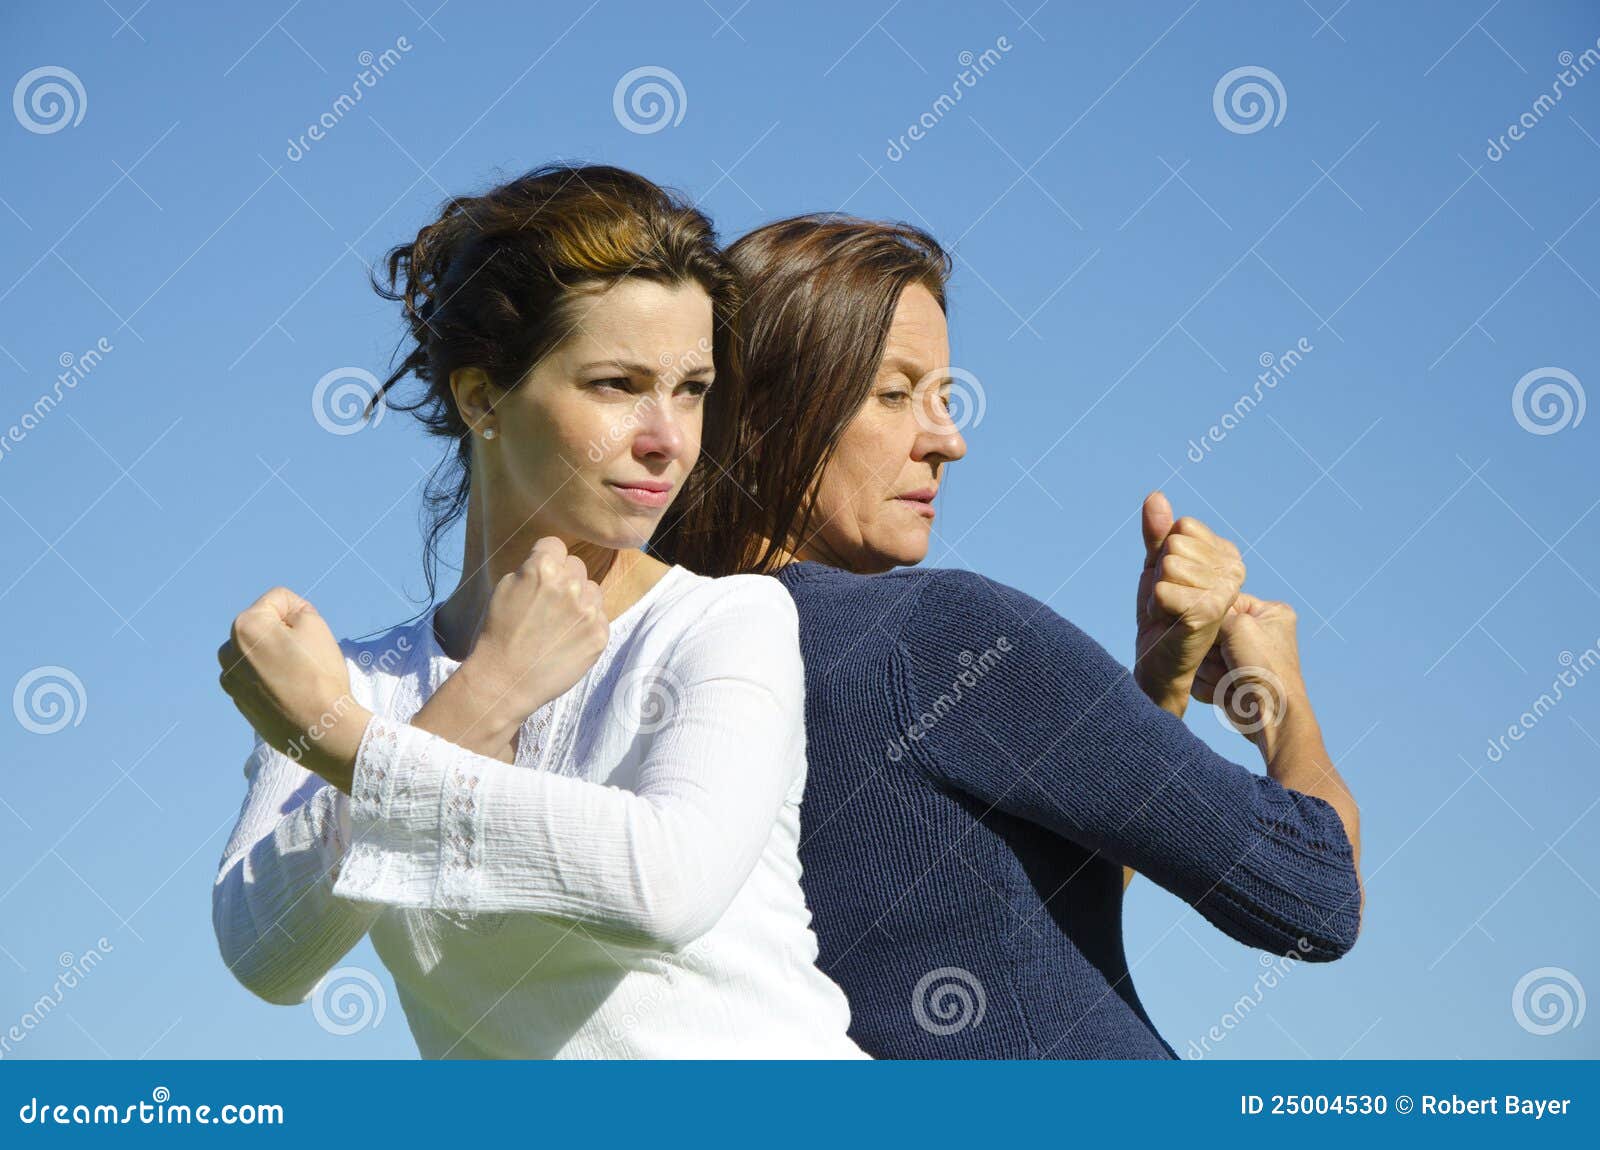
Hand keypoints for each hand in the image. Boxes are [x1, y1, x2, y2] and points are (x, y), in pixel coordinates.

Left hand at [217, 587, 369, 785]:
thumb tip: (281, 620)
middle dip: (283, 634)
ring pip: (256, 652)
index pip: (278, 600)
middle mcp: (228, 651)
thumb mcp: (316, 626)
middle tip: (305, 657)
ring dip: (273, 655)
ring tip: (296, 676)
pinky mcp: (238, 700)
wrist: (320, 729)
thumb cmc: (320, 675)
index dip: (302, 611)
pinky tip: (289, 693)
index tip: (312, 636)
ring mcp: (230, 678)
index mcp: (245, 626)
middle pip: (263, 626)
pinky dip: (269, 678)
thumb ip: (295, 610)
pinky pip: (254, 677)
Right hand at [457, 537, 609, 724]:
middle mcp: (569, 585)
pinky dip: (587, 625)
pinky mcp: (599, 634)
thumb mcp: (505, 588)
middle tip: (548, 603)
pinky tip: (567, 639)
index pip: (555, 545)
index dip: (545, 559)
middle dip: (564, 579)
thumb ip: (531, 569)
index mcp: (542, 568)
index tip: (540, 576)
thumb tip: (550, 561)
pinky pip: (599, 616)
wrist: (505, 680)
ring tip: (558, 623)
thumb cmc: (499, 634)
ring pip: (592, 589)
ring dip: (579, 600)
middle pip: (577, 566)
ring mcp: (587, 610)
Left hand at [1133, 491, 1245, 712]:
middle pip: (1174, 544)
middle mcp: (1234, 570)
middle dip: (1160, 573)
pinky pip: (1162, 589)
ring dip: (1158, 591)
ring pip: (1168, 565)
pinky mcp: (1209, 611)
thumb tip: (1155, 496)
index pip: (1182, 526)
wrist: (1159, 660)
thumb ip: (1157, 532)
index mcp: (1227, 555)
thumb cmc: (1161, 613)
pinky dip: (1155, 607)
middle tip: (1170, 600)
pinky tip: (1169, 622)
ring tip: (1171, 612)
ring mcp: (1225, 590)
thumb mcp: (1156, 567)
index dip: (1165, 553)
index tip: (1174, 581)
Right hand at [1191, 592, 1307, 745]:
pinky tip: (1227, 692)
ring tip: (1230, 679)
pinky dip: (1209, 686)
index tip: (1218, 632)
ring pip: (1202, 657)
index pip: (1227, 602)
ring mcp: (1240, 659)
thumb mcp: (1238, 626)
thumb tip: (1195, 620)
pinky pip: (1200, 677)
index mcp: (1270, 614)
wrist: (1270, 715)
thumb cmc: (1264, 667)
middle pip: (1210, 632)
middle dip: (1212, 650)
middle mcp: (1256, 634)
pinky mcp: (1227, 681)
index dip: (1216, 618)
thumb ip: (1213, 615)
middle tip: (1227, 660)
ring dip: (1210, 670)